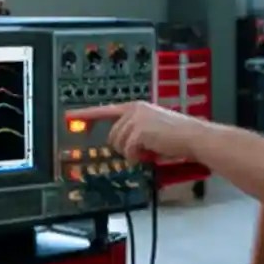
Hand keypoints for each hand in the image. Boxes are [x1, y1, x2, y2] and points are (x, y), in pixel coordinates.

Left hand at [65, 101, 208, 162]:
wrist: (193, 136)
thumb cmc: (178, 135)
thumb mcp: (153, 128)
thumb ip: (135, 131)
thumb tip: (122, 146)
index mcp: (136, 107)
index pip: (105, 110)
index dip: (86, 114)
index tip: (70, 117)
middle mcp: (133, 110)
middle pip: (113, 135)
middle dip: (124, 147)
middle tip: (142, 151)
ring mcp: (135, 120)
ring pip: (119, 144)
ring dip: (132, 153)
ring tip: (150, 150)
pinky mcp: (138, 131)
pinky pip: (128, 151)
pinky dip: (138, 157)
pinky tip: (150, 154)